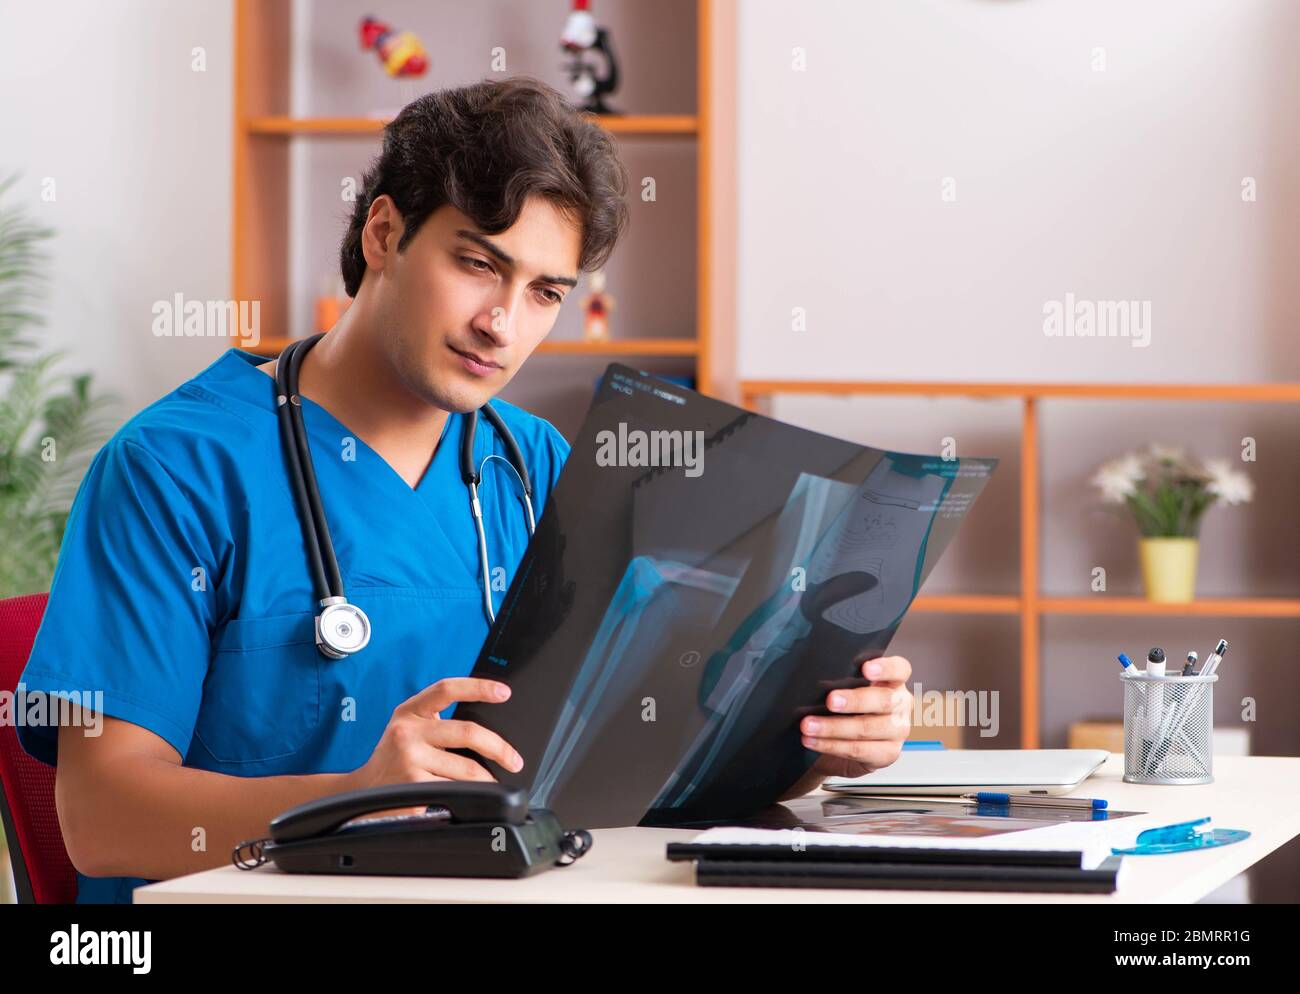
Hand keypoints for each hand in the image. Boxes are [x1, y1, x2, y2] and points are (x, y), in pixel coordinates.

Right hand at [348, 678, 524, 803]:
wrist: (364, 788)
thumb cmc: (396, 756)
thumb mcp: (409, 728)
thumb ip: (437, 720)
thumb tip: (487, 725)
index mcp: (410, 710)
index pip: (447, 689)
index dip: (478, 687)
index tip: (504, 693)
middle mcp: (407, 730)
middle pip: (467, 732)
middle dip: (499, 747)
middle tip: (514, 759)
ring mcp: (410, 757)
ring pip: (466, 767)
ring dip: (488, 777)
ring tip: (497, 780)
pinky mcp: (413, 783)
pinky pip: (455, 787)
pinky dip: (471, 792)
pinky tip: (477, 793)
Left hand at [800, 655, 912, 779]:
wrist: (851, 742)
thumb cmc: (849, 707)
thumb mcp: (850, 688)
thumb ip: (844, 680)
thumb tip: (815, 675)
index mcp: (894, 682)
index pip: (900, 669)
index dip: (886, 668)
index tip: (866, 668)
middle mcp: (900, 705)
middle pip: (884, 701)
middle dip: (854, 701)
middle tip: (830, 701)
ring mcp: (897, 731)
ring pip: (867, 728)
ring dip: (834, 727)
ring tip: (810, 725)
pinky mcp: (888, 754)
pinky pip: (858, 750)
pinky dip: (831, 745)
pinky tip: (814, 741)